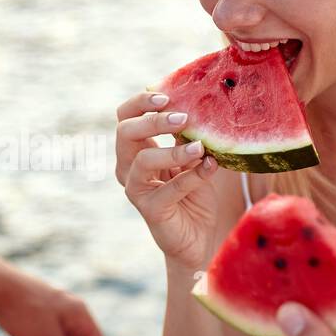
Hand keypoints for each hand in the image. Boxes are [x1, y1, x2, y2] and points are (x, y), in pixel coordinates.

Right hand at [114, 91, 220, 270]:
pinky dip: (192, 175)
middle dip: (153, 120)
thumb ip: (186, 137)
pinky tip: (210, 166)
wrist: (198, 238)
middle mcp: (128, 167)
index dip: (140, 102)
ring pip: (142, 160)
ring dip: (173, 150)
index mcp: (136, 150)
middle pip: (125, 132)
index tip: (166, 97)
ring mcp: (135, 189)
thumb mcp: (191, 158)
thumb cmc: (193, 195)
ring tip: (199, 146)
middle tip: (182, 118)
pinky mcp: (149, 209)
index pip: (126, 117)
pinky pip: (169, 188)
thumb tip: (196, 106)